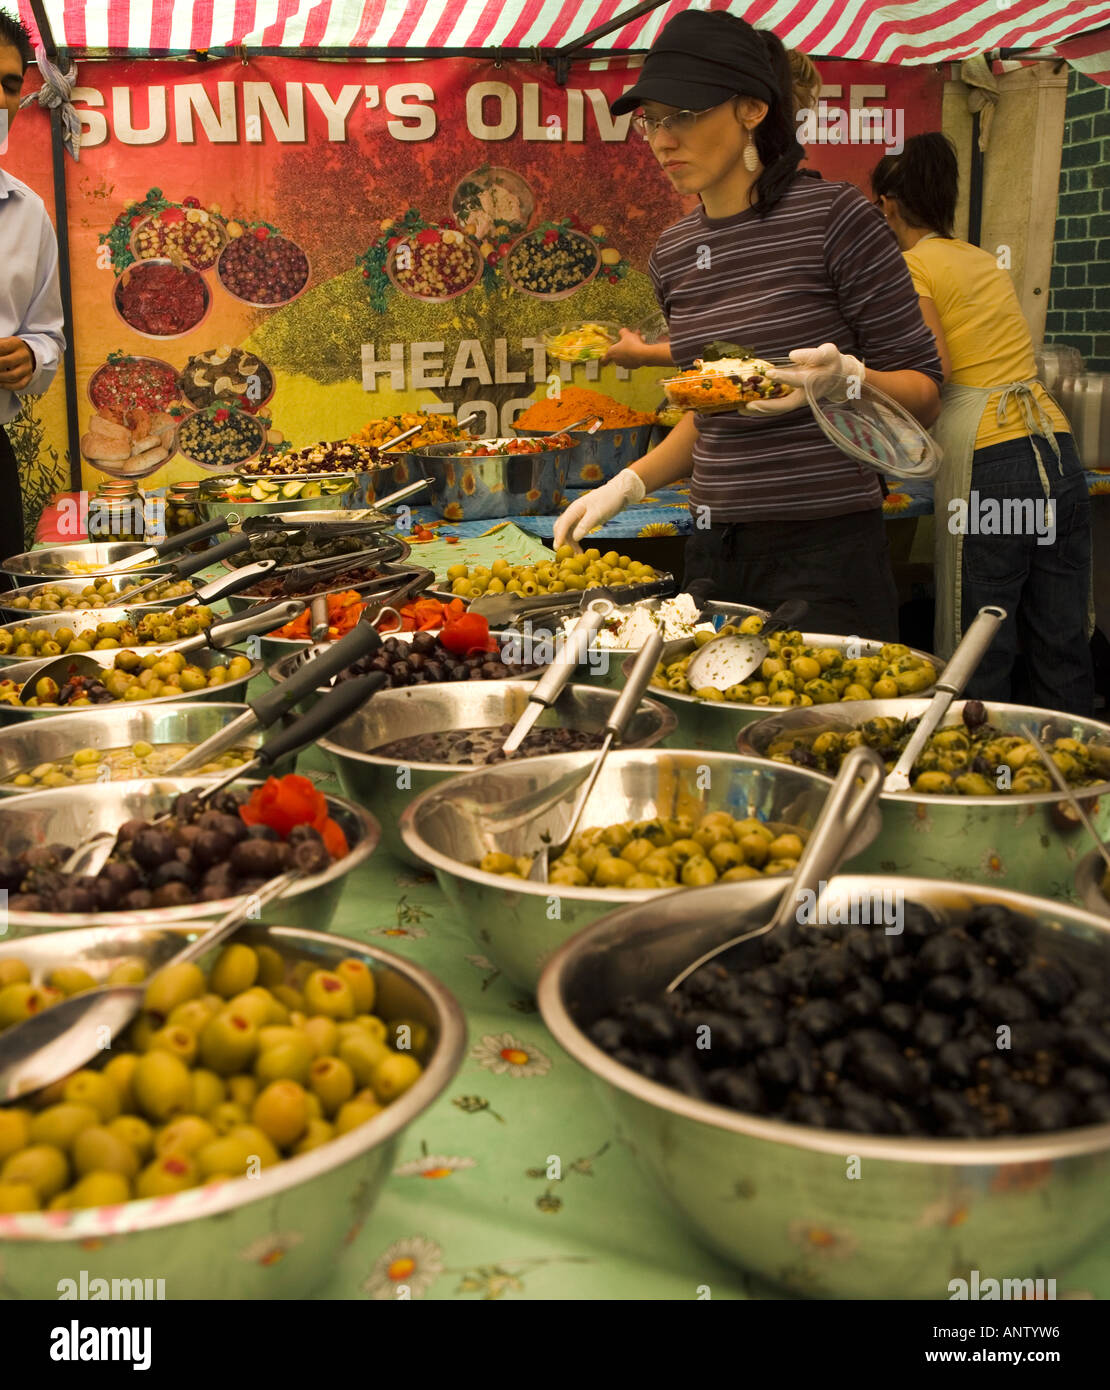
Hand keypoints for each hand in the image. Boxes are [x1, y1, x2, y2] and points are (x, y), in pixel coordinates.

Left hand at [0, 338, 34, 390]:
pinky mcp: (28, 377)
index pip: (1, 347)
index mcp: (16, 343)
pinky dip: (7, 386)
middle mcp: (24, 355)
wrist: (24, 354)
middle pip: (7, 362)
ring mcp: (27, 367)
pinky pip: (19, 385)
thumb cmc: (8, 349)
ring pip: (12, 375)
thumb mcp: (1, 343)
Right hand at [553, 469, 645, 550]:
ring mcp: (577, 517)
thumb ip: (585, 525)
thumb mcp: (598, 514)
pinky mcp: (583, 521)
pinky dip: (575, 542)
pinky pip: (574, 533)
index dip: (559, 536)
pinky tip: (579, 551)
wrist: (619, 493)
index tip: (557, 548)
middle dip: (562, 541)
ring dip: (569, 544)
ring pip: (567, 532)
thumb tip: (574, 538)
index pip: (562, 523)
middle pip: (561, 528)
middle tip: (566, 555)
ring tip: (576, 556)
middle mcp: (573, 512)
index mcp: (575, 508)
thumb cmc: (609, 501)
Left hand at [602, 328, 649, 368]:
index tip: (602, 362)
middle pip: (617, 355)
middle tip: (628, 341)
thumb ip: (622, 332)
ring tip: (638, 340)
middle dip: (622, 348)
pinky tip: (642, 346)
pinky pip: (633, 358)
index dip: (603, 360)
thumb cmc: (632, 344)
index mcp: (612, 353)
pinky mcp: (633, 366)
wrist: (643, 355)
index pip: (604, 360)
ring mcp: (625, 365)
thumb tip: (622, 331)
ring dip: (630, 349)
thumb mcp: (626, 334)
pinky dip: (636, 353)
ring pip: (626, 356)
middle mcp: (617, 361)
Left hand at [745, 342, 864, 415]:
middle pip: (785, 404)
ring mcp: (798, 401)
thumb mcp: (827, 353)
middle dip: (767, 406)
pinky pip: (776, 408)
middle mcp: (805, 396)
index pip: (797, 380)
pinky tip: (746, 408)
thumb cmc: (830, 361)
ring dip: (761, 411)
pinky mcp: (792, 402)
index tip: (769, 372)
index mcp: (813, 381)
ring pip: (779, 410)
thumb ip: (812, 355)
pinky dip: (762, 409)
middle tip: (749, 405)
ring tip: (742, 409)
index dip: (784, 377)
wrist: (838, 377)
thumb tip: (792, 355)